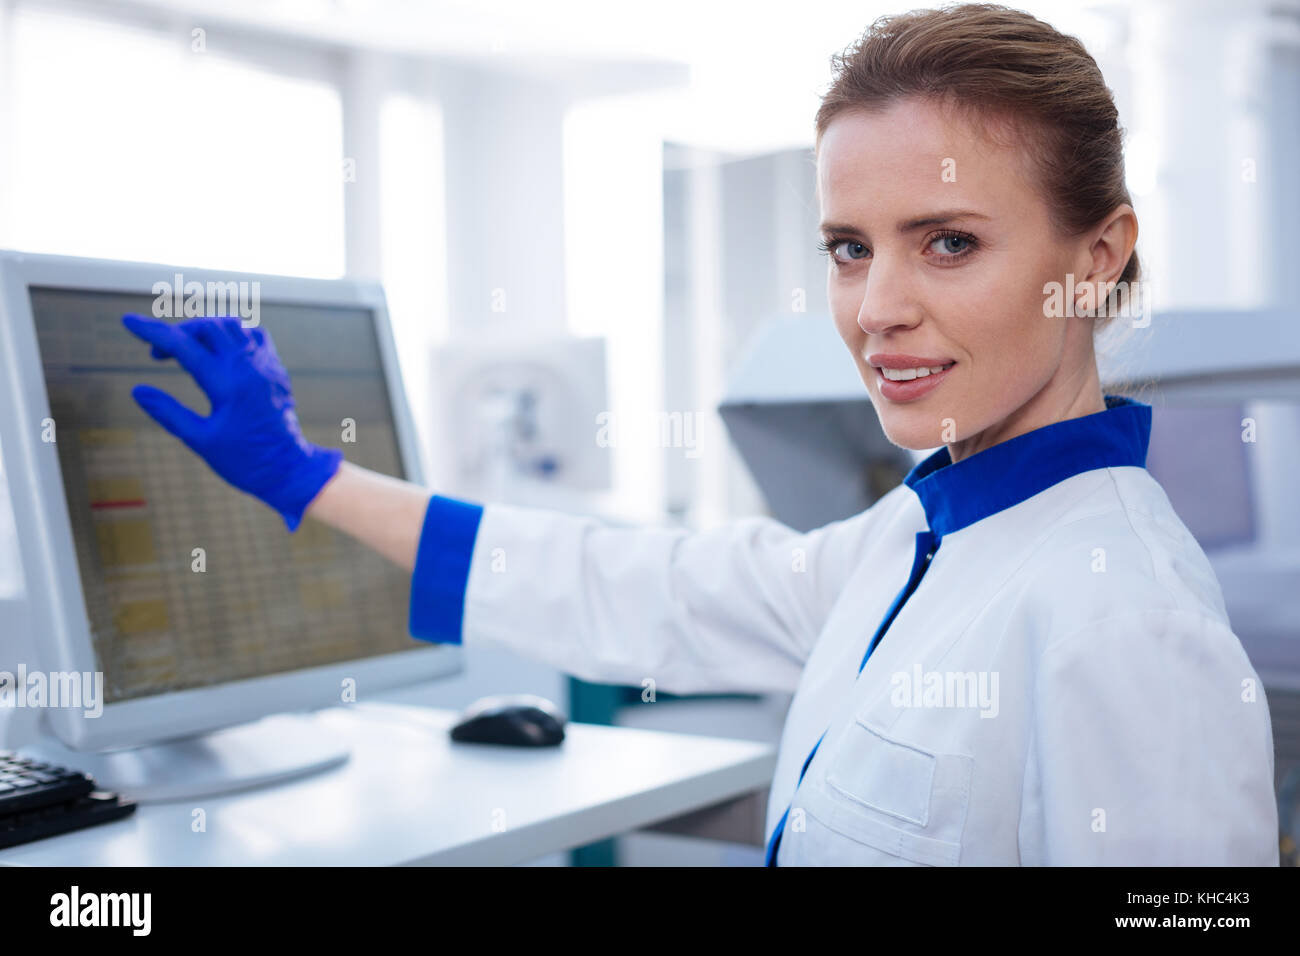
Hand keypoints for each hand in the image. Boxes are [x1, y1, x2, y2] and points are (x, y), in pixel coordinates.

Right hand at [121, 314, 342, 530]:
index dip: (151, 331)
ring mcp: (266, 365)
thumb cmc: (245, 461)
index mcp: (228, 384)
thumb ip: (168, 413)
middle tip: (157, 355)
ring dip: (203, 329)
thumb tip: (137, 391)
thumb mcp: (200, 441)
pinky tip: (219, 351)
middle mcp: (249, 367)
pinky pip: (254, 335)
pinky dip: (231, 334)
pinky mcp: (276, 370)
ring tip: (185, 351)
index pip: (182, 344)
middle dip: (176, 332)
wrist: (290, 469)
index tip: (128, 320)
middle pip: (206, 326)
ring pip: (231, 325)